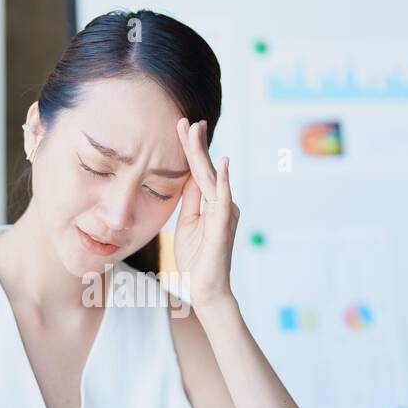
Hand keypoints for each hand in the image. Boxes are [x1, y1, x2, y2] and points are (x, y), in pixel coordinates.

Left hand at [173, 117, 238, 308]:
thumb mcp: (186, 223)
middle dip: (195, 143)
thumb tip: (186, 176)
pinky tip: (224, 163)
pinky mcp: (224, 226)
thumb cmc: (196, 258)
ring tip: (197, 130)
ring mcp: (225, 213)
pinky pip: (223, 200)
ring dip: (203, 153)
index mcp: (211, 202)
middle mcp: (222, 203)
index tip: (182, 126)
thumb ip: (190, 200)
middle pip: (205, 169)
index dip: (190, 149)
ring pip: (212, 178)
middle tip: (188, 119)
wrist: (206, 288)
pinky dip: (224, 181)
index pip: (198, 171)